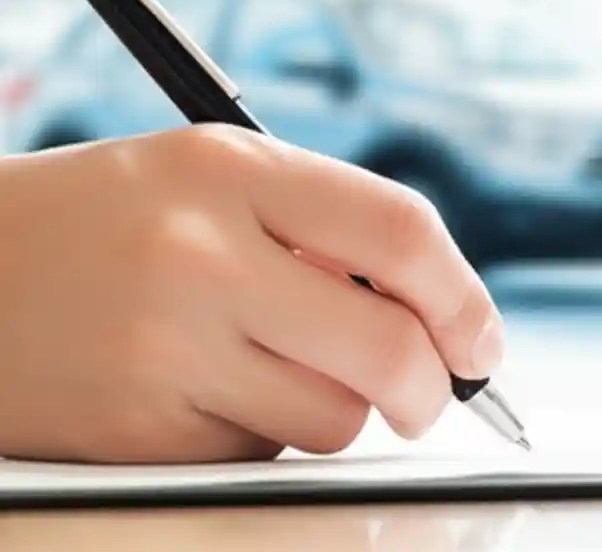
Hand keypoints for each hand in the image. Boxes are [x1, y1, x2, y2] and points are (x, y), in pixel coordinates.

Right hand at [0, 125, 502, 461]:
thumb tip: (440, 311)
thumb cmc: (104, 222)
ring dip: (337, 408)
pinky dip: (260, 431)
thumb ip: (323, 228)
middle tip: (429, 395)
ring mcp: (167, 347)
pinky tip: (201, 388)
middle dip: (433, 387)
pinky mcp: (139, 429)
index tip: (480, 340)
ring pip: (334, 417)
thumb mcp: (209, 177)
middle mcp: (202, 253)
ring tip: (271, 366)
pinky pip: (260, 450)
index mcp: (231, 169)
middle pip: (390, 346)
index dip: (465, 297)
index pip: (401, 232)